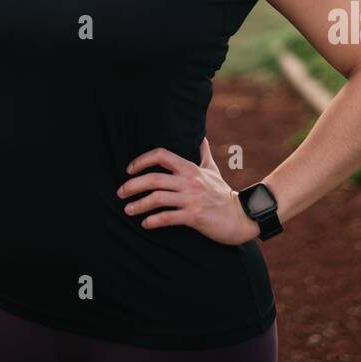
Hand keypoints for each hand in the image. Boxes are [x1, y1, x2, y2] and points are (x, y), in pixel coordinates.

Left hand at [117, 138, 260, 244]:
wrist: (240, 216)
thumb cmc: (223, 193)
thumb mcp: (213, 170)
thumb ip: (203, 153)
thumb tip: (201, 136)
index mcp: (190, 168)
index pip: (161, 155)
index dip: (142, 160)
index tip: (129, 169)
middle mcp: (189, 181)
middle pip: (153, 178)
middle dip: (132, 185)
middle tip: (120, 193)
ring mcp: (191, 199)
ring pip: (157, 199)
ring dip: (139, 205)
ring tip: (128, 210)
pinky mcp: (194, 216)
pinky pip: (168, 217)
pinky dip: (153, 221)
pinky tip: (145, 224)